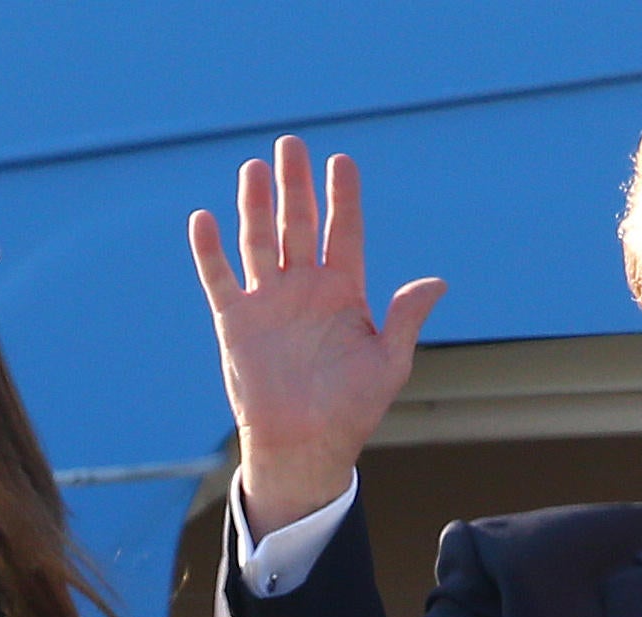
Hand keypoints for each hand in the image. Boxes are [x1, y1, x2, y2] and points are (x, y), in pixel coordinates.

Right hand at [189, 136, 444, 535]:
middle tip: (291, 145)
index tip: (341, 161)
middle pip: (299, 224)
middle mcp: (304, 288)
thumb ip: (406, 319)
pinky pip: (219, 279)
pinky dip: (210, 251)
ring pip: (259, 241)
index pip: (344, 232)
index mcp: (343, 292)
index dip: (343, 197)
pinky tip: (205, 219)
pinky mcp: (236, 322)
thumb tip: (436, 283)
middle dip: (295, 186)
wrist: (305, 447)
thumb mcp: (389, 363)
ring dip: (255, 205)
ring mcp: (268, 301)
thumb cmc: (351, 410)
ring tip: (254, 168)